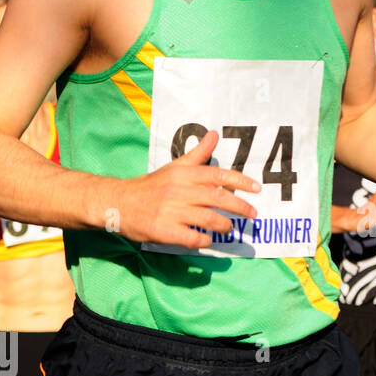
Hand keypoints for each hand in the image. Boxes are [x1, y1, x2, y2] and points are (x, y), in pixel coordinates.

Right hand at [108, 131, 260, 249]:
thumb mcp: (174, 167)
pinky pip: (193, 238)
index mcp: (183, 174)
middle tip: (253, 214)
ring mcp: (171, 212)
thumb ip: (197, 153)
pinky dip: (204, 240)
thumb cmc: (150, 186)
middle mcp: (179, 190)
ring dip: (224, 225)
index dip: (240, 181)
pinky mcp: (164, 231)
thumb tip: (215, 134)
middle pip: (218, 198)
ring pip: (208, 219)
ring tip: (229, 228)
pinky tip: (206, 240)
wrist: (118, 203)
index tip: (257, 189)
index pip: (218, 175)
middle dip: (240, 207)